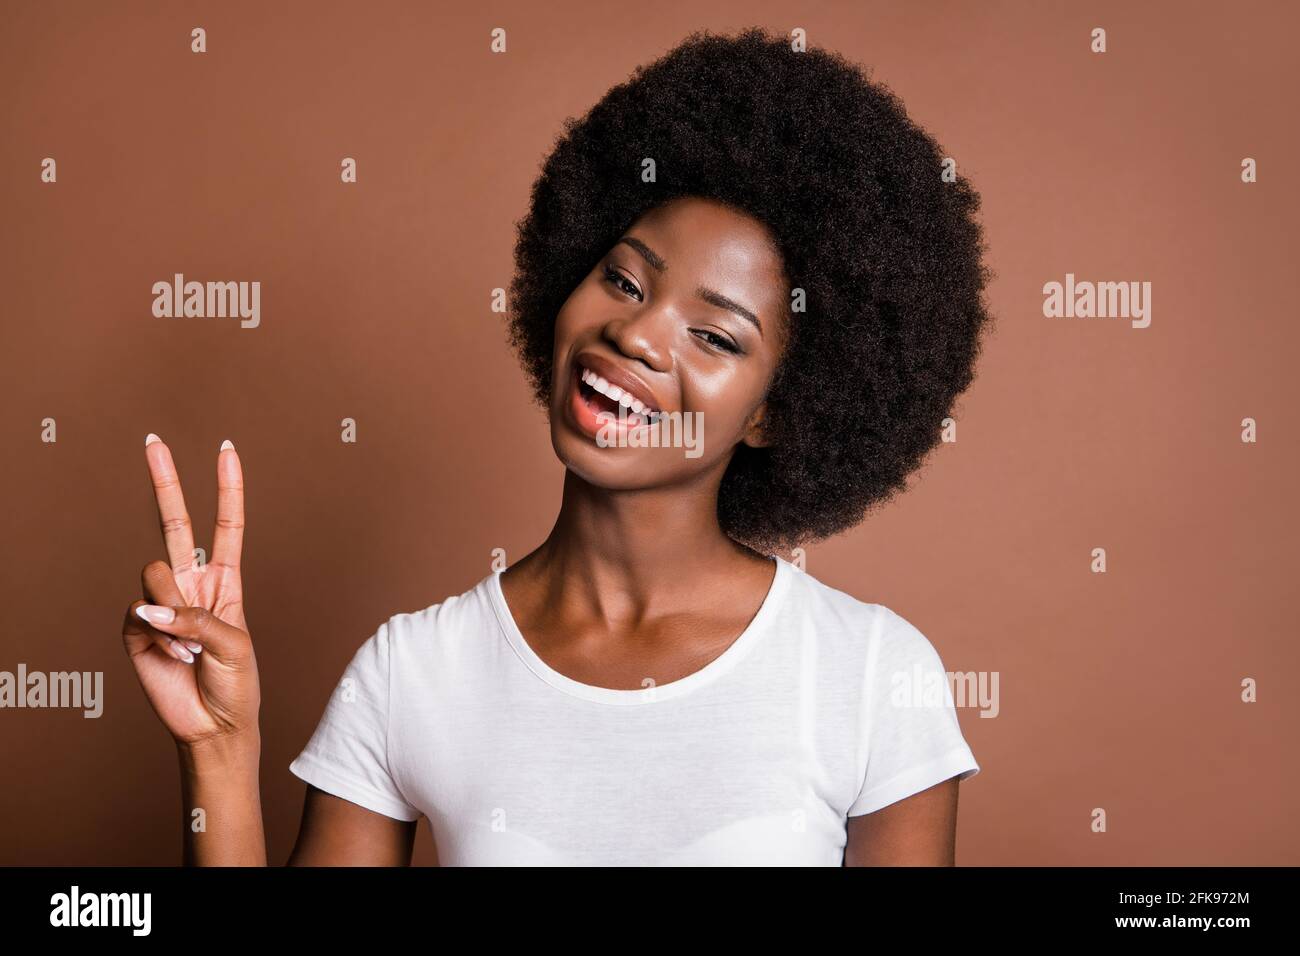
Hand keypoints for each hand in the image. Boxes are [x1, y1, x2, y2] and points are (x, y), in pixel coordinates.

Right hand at [122, 435, 260, 748]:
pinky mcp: (137, 628)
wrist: (214, 725)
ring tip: (191, 643)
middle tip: (153, 441)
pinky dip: (159, 634)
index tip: (226, 450)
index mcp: (225, 581)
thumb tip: (152, 607)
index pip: (226, 525)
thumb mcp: (235, 644)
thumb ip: (197, 618)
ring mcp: (162, 604)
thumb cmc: (236, 683)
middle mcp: (191, 584)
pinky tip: (175, 655)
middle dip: (165, 481)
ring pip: (154, 573)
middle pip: (175, 523)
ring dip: (173, 608)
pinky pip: (139, 612)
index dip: (227, 488)